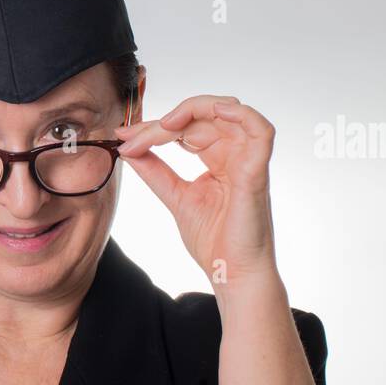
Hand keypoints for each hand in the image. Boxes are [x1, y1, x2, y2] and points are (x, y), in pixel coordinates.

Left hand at [115, 96, 278, 288]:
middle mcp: (236, 155)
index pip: (188, 128)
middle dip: (165, 122)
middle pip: (204, 116)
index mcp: (218, 160)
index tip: (124, 135)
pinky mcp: (257, 173)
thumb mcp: (175, 197)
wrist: (230, 274)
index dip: (155, 127)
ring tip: (166, 124)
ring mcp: (248, 162)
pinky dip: (241, 114)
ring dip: (196, 109)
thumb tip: (129, 149)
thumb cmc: (214, 242)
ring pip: (231, 112)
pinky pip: (261, 131)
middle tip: (134, 137)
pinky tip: (215, 111)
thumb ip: (155, 172)